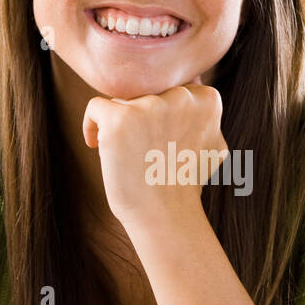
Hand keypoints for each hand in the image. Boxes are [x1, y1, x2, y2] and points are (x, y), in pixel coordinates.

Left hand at [82, 79, 226, 226]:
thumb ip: (204, 116)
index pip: (173, 90)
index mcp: (207, 100)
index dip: (163, 116)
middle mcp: (181, 97)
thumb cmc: (185, 184)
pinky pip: (96, 107)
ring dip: (122, 125)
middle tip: (145, 152)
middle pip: (148, 93)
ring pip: (124, 101)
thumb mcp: (212, 145)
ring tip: (130, 156)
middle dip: (143, 119)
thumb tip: (193, 89)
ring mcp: (150, 106)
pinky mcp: (120, 119)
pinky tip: (98, 146)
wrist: (166, 215)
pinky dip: (92, 126)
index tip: (161, 142)